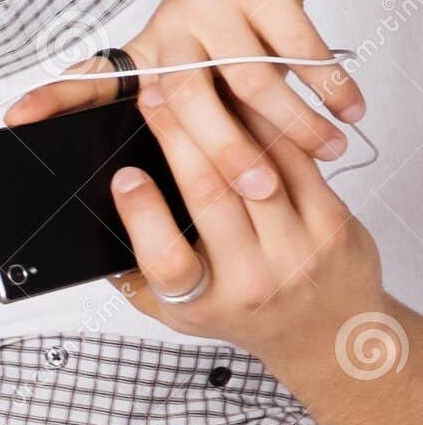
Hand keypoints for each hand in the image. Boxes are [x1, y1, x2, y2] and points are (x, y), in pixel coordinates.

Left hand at [7, 0, 360, 200]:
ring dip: (296, 122)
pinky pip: (300, 47)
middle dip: (224, 153)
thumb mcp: (197, 50)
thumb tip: (193, 172)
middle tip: (257, 191)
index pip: (97, 80)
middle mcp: (174, 26)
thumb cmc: (231, 5)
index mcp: (153, 49)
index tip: (14, 118)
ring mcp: (214, 3)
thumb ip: (190, 102)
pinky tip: (348, 107)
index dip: (55, 100)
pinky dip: (329, 83)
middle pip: (188, 102)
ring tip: (330, 150)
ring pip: (252, 78)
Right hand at [108, 89, 385, 375]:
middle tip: (151, 99)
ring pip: (252, 169)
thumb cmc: (242, 314)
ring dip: (218, 121)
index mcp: (204, 302)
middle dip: (174, 136)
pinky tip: (240, 103)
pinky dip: (263, 127)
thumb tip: (90, 215)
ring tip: (192, 88)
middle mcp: (253, 281)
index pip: (167, 261)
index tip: (124, 176)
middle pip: (209, 196)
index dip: (142, 214)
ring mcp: (300, 252)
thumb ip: (132, 273)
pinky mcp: (333, 225)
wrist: (330, 336)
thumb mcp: (178, 312)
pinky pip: (294, 162)